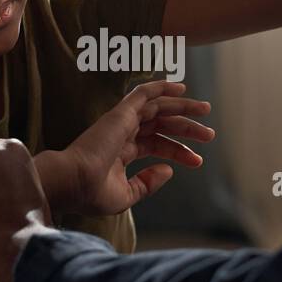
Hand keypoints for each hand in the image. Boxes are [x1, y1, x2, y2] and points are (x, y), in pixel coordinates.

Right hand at [64, 81, 214, 215]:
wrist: (73, 183)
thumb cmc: (93, 193)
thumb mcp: (126, 194)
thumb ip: (148, 183)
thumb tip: (168, 170)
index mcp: (121, 152)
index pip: (156, 144)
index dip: (178, 152)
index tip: (198, 161)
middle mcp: (122, 134)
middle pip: (161, 125)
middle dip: (186, 128)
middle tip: (209, 134)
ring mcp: (121, 122)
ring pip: (157, 108)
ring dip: (182, 107)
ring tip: (206, 109)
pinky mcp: (121, 113)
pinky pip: (143, 94)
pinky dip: (161, 87)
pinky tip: (181, 89)